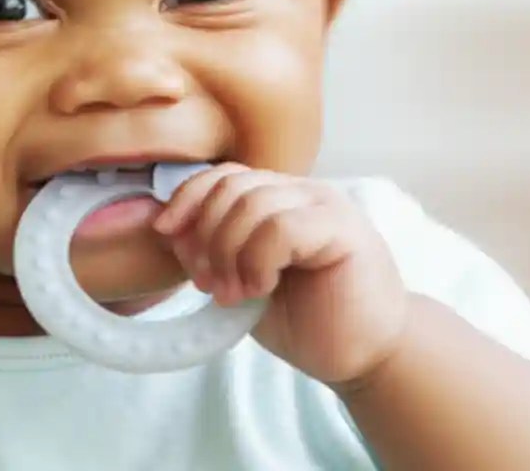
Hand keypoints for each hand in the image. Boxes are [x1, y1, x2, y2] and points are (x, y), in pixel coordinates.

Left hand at [153, 163, 407, 385]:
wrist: (363, 355)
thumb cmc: (305, 319)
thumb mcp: (240, 281)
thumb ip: (208, 252)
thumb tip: (166, 228)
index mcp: (277, 198)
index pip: (222, 176)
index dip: (187, 199)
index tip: (166, 234)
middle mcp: (301, 192)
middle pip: (230, 187)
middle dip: (205, 236)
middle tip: (206, 284)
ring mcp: (325, 205)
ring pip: (252, 205)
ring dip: (229, 254)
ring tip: (234, 294)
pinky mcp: (343, 229)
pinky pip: (281, 227)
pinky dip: (258, 261)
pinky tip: (261, 289)